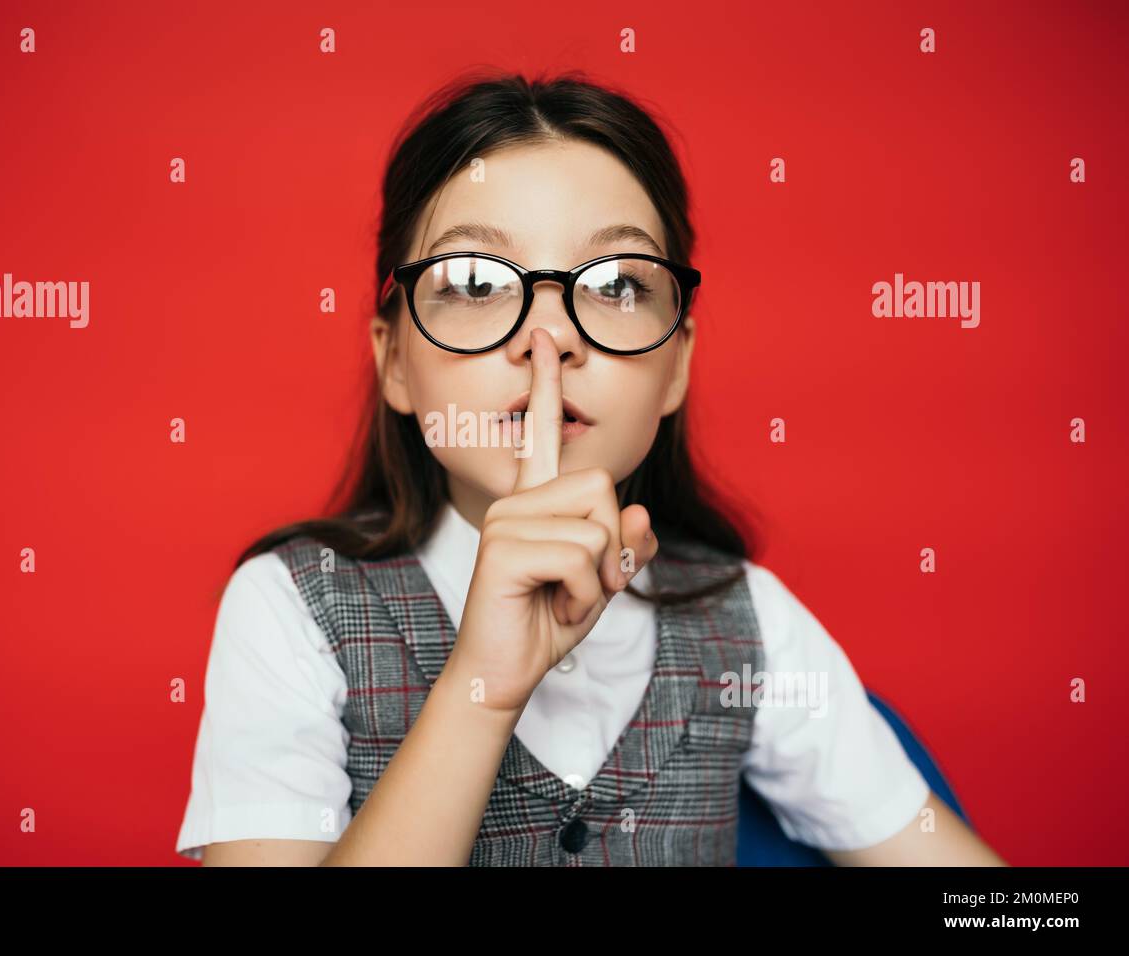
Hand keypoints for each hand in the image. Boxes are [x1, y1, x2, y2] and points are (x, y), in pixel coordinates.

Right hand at [447, 328, 659, 713]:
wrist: (506, 671)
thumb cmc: (547, 622)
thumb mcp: (602, 581)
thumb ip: (626, 545)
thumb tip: (640, 516)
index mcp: (534, 499)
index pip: (541, 432)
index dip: (547, 386)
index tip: (547, 340)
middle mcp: (515, 500)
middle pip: (604, 488)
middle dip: (612, 547)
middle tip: (584, 587)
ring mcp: (505, 519)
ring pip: (597, 527)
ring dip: (598, 581)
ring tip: (564, 601)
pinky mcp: (503, 547)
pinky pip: (582, 558)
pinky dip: (585, 598)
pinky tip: (555, 611)